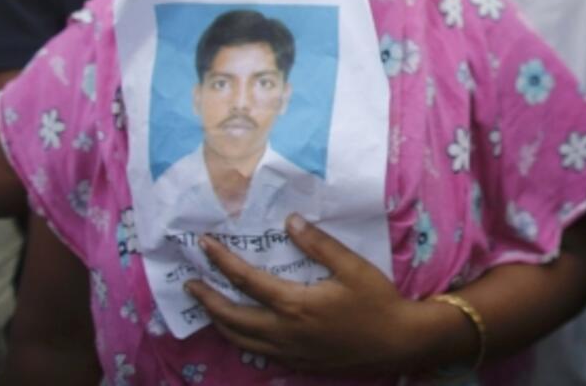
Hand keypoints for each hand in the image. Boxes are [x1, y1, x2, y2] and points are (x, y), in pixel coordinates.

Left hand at [184, 213, 426, 373]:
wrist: (396, 341)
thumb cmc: (376, 300)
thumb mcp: (352, 266)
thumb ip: (319, 244)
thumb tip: (290, 222)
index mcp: (294, 304)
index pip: (246, 280)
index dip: (221, 262)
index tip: (204, 245)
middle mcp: (283, 331)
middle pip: (232, 316)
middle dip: (206, 298)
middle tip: (189, 283)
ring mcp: (288, 351)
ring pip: (240, 339)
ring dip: (219, 321)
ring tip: (208, 306)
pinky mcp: (296, 363)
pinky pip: (257, 352)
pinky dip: (241, 339)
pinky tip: (241, 330)